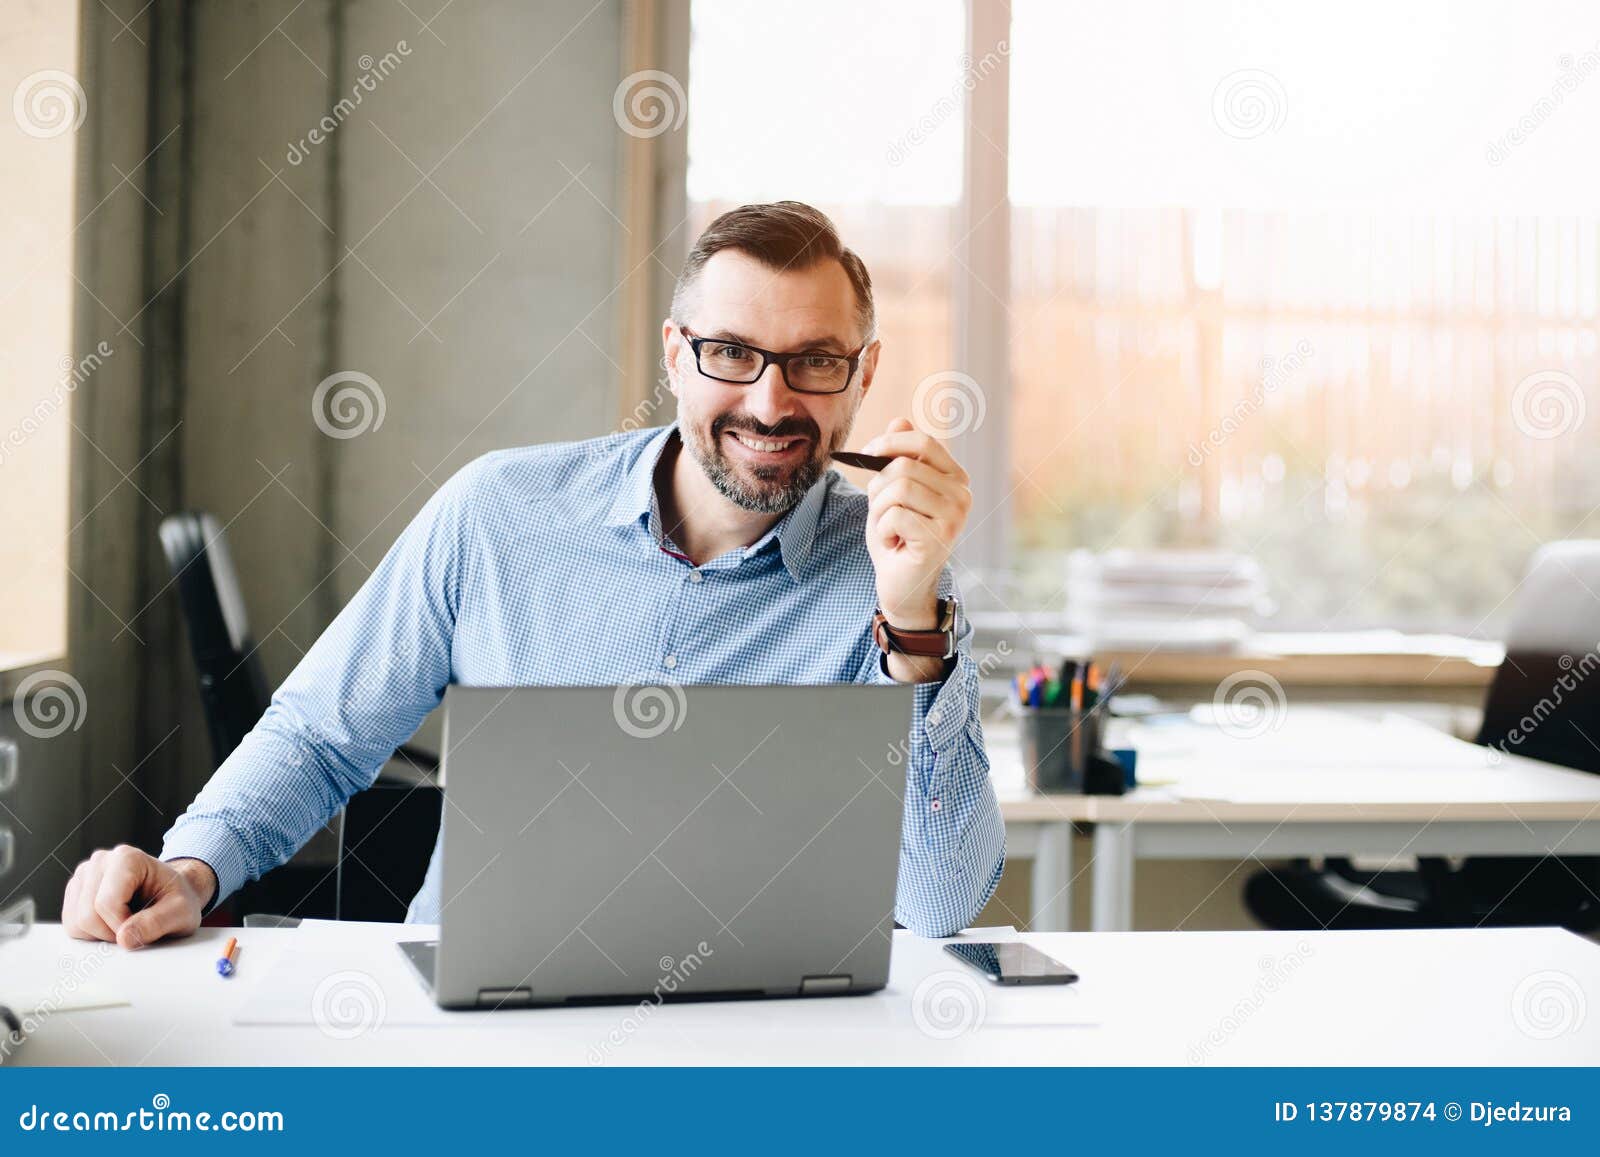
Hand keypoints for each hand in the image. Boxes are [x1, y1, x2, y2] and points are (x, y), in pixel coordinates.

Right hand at [62, 847, 214, 949]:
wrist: (171, 892)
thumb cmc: (176, 898)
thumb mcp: (182, 912)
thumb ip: (157, 923)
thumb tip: (124, 939)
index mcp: (127, 858)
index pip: (106, 904)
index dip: (122, 926)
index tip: (144, 926)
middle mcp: (100, 861)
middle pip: (87, 916)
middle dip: (111, 932)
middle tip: (136, 927)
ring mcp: (84, 875)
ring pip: (75, 923)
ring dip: (100, 934)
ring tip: (126, 923)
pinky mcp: (75, 891)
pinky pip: (71, 925)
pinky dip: (91, 933)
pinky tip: (112, 923)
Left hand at [859, 417, 971, 624]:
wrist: (900, 583)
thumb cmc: (897, 535)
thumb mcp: (893, 491)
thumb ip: (899, 457)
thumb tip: (900, 420)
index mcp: (955, 478)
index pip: (923, 441)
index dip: (889, 442)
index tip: (867, 454)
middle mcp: (962, 495)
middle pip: (904, 466)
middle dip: (878, 487)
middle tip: (880, 510)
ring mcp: (954, 517)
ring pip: (898, 489)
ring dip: (879, 510)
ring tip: (888, 528)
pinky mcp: (939, 538)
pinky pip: (894, 516)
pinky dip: (883, 531)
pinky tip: (894, 544)